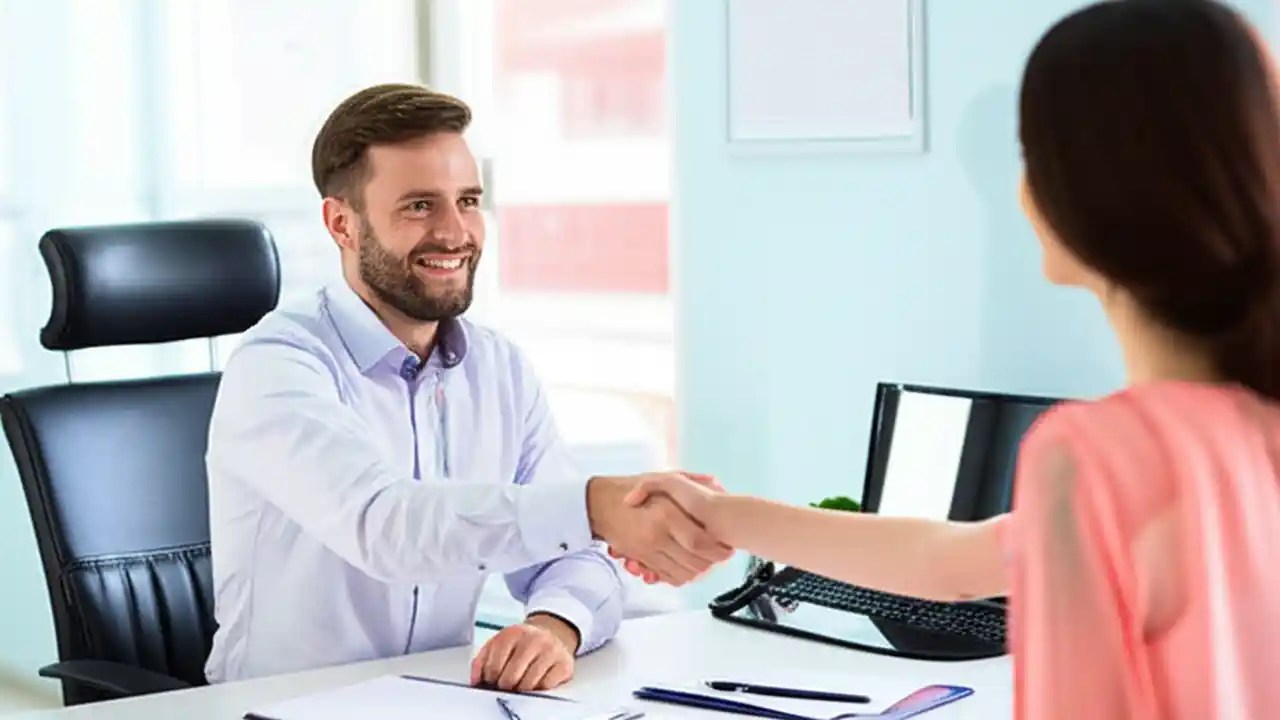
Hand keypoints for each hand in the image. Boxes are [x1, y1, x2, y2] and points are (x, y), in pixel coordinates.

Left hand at [470, 614, 576, 690]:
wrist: (552, 633)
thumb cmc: (522, 643)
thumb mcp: (499, 644)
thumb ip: (482, 661)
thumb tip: (476, 680)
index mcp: (512, 633)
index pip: (494, 665)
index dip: (490, 679)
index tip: (492, 681)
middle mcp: (533, 639)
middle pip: (511, 676)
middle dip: (505, 686)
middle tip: (506, 685)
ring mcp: (551, 650)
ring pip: (529, 683)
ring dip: (521, 689)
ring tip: (520, 684)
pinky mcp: (564, 663)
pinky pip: (547, 685)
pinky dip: (539, 688)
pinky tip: (536, 681)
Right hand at [587, 473, 732, 585]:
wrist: (598, 503)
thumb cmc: (629, 487)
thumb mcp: (661, 476)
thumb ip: (689, 479)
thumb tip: (714, 481)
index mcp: (665, 515)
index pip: (698, 542)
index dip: (717, 550)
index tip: (727, 548)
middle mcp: (656, 536)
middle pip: (693, 563)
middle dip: (712, 564)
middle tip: (721, 557)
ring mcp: (647, 550)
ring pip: (682, 573)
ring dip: (697, 571)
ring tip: (707, 561)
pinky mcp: (641, 559)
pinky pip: (667, 576)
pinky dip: (681, 576)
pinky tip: (687, 566)